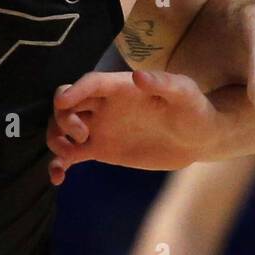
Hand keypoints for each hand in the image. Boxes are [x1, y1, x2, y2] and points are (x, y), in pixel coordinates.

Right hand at [47, 70, 227, 180]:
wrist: (198, 139)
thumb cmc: (194, 109)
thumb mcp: (184, 93)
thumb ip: (164, 83)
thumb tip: (138, 76)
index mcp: (121, 87)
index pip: (90, 83)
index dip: (74, 90)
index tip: (63, 102)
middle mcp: (105, 104)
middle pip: (68, 103)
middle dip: (62, 116)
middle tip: (82, 134)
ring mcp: (101, 127)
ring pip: (62, 128)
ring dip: (55, 138)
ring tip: (70, 155)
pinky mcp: (101, 149)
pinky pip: (71, 154)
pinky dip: (59, 164)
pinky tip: (58, 178)